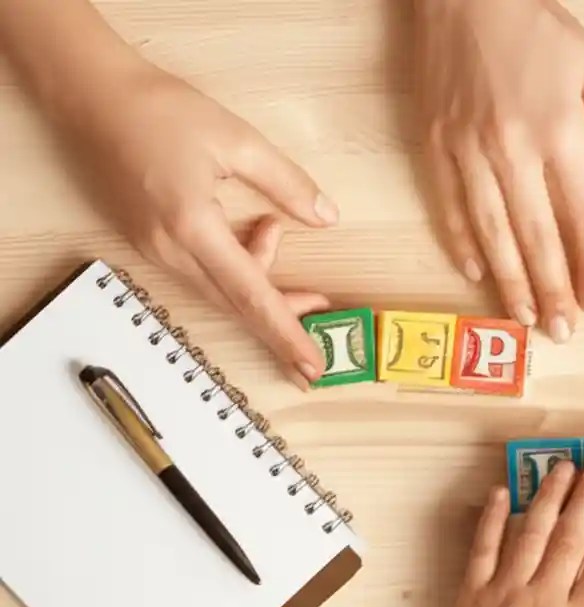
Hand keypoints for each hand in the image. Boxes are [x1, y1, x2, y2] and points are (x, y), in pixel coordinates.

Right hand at [68, 61, 336, 387]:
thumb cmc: (161, 110)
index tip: (312, 366)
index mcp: (192, 227)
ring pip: (219, 291)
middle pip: (236, 305)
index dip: (286, 334)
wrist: (93, 96)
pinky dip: (237, 268)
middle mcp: (170, 249)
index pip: (251, 295)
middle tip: (323, 312)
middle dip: (283, 318)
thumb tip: (324, 217)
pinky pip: (202, 274)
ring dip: (261, 284)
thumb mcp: (238, 140)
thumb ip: (287, 183)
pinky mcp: (150, 242)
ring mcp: (155, 250)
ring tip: (281, 239)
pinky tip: (257, 234)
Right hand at [417, 0, 583, 342]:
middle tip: (562, 331)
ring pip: (491, 232)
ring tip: (521, 318)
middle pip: (537, 237)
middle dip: (552, 291)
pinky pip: (450, 206)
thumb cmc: (539, 28)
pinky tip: (477, 273)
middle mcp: (511, 148)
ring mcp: (466, 149)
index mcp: (559, 131)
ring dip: (509, 281)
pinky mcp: (433, 144)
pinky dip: (463, 243)